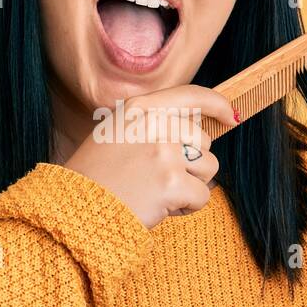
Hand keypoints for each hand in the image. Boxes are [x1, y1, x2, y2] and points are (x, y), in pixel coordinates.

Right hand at [62, 84, 234, 229]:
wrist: (74, 210)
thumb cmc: (95, 178)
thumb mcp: (115, 134)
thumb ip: (151, 125)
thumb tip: (198, 132)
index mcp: (140, 108)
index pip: (191, 96)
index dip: (217, 105)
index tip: (231, 116)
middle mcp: (154, 124)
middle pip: (203, 141)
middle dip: (190, 163)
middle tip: (156, 178)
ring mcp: (164, 152)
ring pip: (208, 168)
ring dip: (190, 186)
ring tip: (155, 192)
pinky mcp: (171, 182)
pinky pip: (203, 196)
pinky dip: (187, 207)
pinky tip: (160, 207)